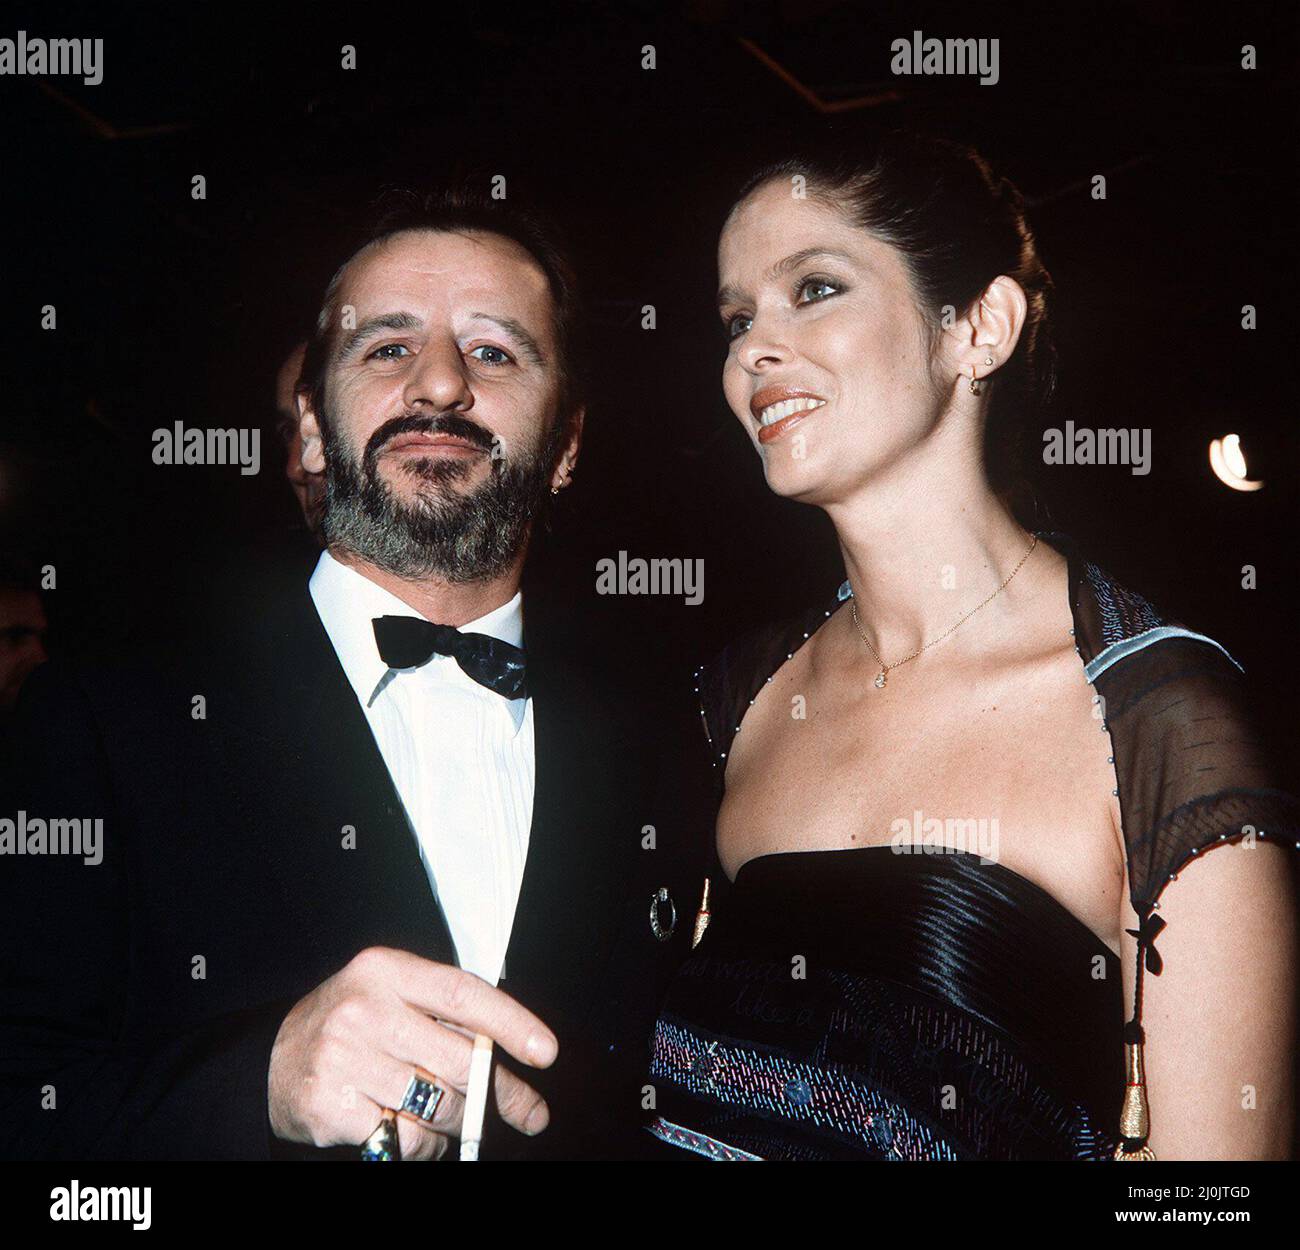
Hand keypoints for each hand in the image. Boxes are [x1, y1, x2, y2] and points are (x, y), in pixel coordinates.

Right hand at [268, 946, 557, 1158]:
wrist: (273, 1059)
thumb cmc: (353, 1025)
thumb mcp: (394, 998)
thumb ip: (449, 1019)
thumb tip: (524, 1060)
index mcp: (386, 970)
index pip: (462, 994)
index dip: (511, 1022)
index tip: (545, 1051)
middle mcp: (363, 1009)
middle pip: (457, 1060)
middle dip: (497, 1092)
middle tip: (526, 1111)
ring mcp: (344, 1059)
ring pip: (437, 1105)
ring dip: (457, 1122)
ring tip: (454, 1120)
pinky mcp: (331, 1106)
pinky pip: (404, 1137)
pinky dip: (422, 1144)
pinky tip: (411, 1129)